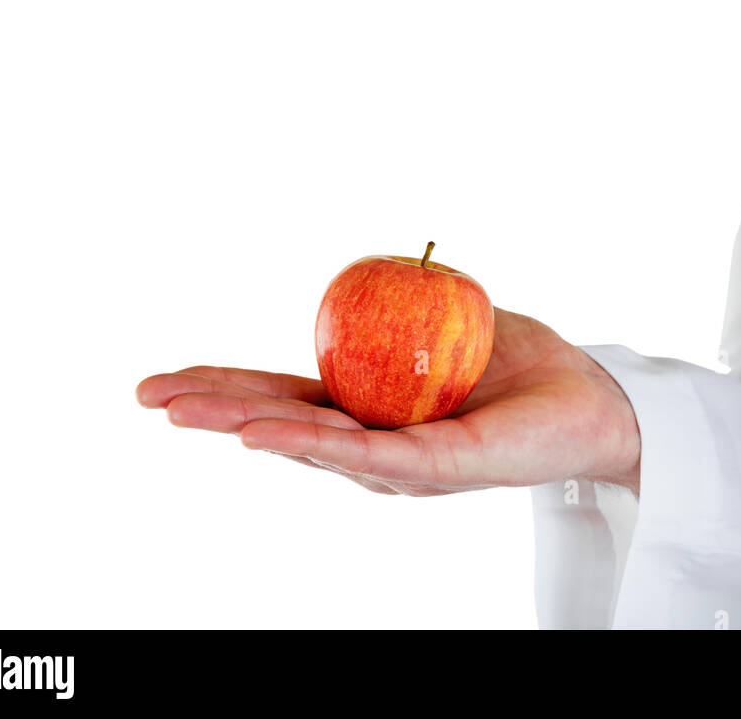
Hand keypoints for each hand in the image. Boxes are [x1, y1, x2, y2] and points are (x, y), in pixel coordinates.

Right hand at [135, 308, 639, 494]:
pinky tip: (261, 436)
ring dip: (243, 424)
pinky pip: (367, 456)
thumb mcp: (451, 324)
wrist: (594, 400)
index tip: (170, 379)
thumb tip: (372, 272)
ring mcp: (402, 464)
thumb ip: (405, 308)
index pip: (288, 398)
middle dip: (212, 408)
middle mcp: (376, 445)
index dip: (230, 386)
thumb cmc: (525, 365)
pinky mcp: (437, 468)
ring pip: (309, 443)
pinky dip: (311, 445)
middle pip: (281, 424)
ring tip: (182, 408)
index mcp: (373, 412)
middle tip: (146, 395)